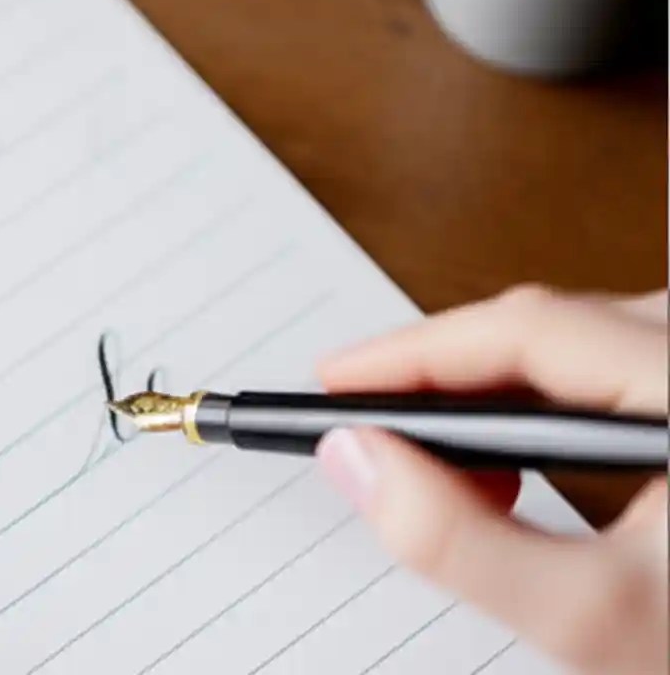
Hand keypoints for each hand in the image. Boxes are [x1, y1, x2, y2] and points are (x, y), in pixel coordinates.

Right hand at [315, 284, 667, 674]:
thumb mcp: (588, 616)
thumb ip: (458, 542)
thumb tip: (359, 461)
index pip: (526, 332)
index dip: (412, 349)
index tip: (335, 379)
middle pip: (546, 325)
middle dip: (442, 375)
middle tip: (370, 426)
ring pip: (575, 345)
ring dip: (490, 393)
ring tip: (441, 463)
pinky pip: (606, 369)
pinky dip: (539, 406)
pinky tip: (516, 463)